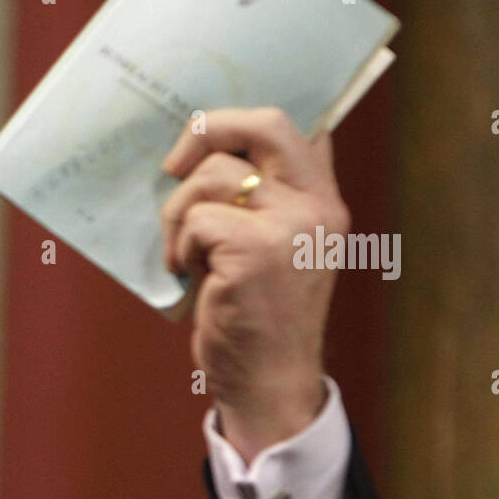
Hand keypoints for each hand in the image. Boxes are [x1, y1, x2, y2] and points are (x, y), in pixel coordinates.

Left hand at [160, 107, 345, 463]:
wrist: (267, 383)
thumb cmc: (257, 318)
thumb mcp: (274, 252)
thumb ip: (263, 203)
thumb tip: (208, 149)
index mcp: (324, 201)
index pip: (303, 125)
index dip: (247, 115)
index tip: (209, 133)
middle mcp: (316, 207)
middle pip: (264, 124)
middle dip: (207, 130)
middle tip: (174, 164)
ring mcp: (290, 227)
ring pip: (212, 177)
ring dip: (178, 213)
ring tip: (186, 252)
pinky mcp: (255, 252)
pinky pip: (197, 218)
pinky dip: (180, 245)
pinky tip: (191, 275)